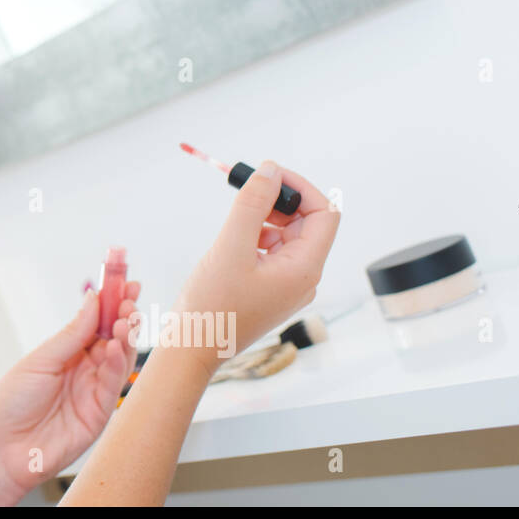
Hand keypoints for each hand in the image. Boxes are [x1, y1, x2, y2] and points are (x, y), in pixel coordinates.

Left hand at [0, 278, 141, 501]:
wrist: (2, 448)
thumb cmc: (11, 403)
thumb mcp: (40, 360)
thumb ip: (71, 334)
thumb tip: (92, 299)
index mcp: (66, 353)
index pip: (96, 322)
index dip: (111, 302)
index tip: (126, 282)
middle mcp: (84, 370)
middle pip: (113, 338)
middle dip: (124, 316)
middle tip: (131, 299)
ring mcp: (93, 392)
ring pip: (119, 359)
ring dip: (125, 337)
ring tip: (125, 319)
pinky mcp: (99, 414)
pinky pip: (113, 385)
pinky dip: (116, 364)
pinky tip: (113, 346)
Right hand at [173, 160, 340, 373]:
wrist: (192, 349)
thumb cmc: (212, 306)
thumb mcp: (231, 246)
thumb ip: (252, 204)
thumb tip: (270, 170)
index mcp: (305, 269)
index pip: (325, 214)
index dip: (300, 187)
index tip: (268, 174)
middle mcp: (303, 277)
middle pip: (306, 223)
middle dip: (279, 201)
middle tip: (245, 190)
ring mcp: (287, 285)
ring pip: (287, 236)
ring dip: (264, 218)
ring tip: (234, 222)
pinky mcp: (269, 289)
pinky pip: (271, 251)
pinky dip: (255, 237)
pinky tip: (231, 243)